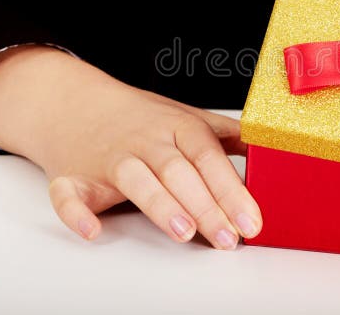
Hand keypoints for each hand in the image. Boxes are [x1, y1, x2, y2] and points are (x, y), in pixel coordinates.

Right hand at [0, 46, 260, 248]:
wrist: (75, 102)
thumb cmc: (141, 117)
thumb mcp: (188, 117)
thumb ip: (226, 138)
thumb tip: (271, 152)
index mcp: (178, 126)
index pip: (209, 157)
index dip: (231, 188)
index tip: (251, 219)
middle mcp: (146, 141)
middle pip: (179, 172)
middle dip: (206, 205)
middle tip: (228, 237)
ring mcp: (109, 158)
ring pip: (136, 180)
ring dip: (159, 204)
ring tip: (183, 231)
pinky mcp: (73, 176)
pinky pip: (69, 194)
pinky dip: (75, 213)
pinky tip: (92, 230)